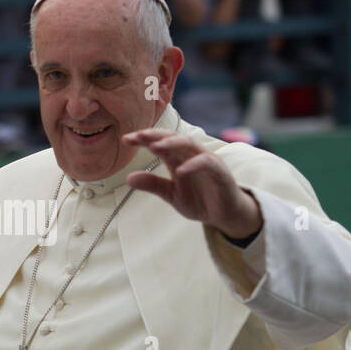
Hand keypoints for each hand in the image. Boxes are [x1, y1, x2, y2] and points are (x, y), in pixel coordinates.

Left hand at [123, 128, 262, 237]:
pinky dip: (193, 165)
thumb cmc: (199, 200)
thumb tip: (128, 178)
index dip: (143, 139)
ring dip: (172, 143)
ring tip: (155, 147)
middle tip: (138, 136)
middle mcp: (190, 155)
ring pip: (189, 144)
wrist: (224, 214)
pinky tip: (180, 171)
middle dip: (154, 135)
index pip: (158, 143)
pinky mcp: (219, 170)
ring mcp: (206, 160)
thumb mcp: (171, 195)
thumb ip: (153, 184)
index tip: (126, 139)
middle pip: (172, 137)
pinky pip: (206, 162)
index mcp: (177, 159)